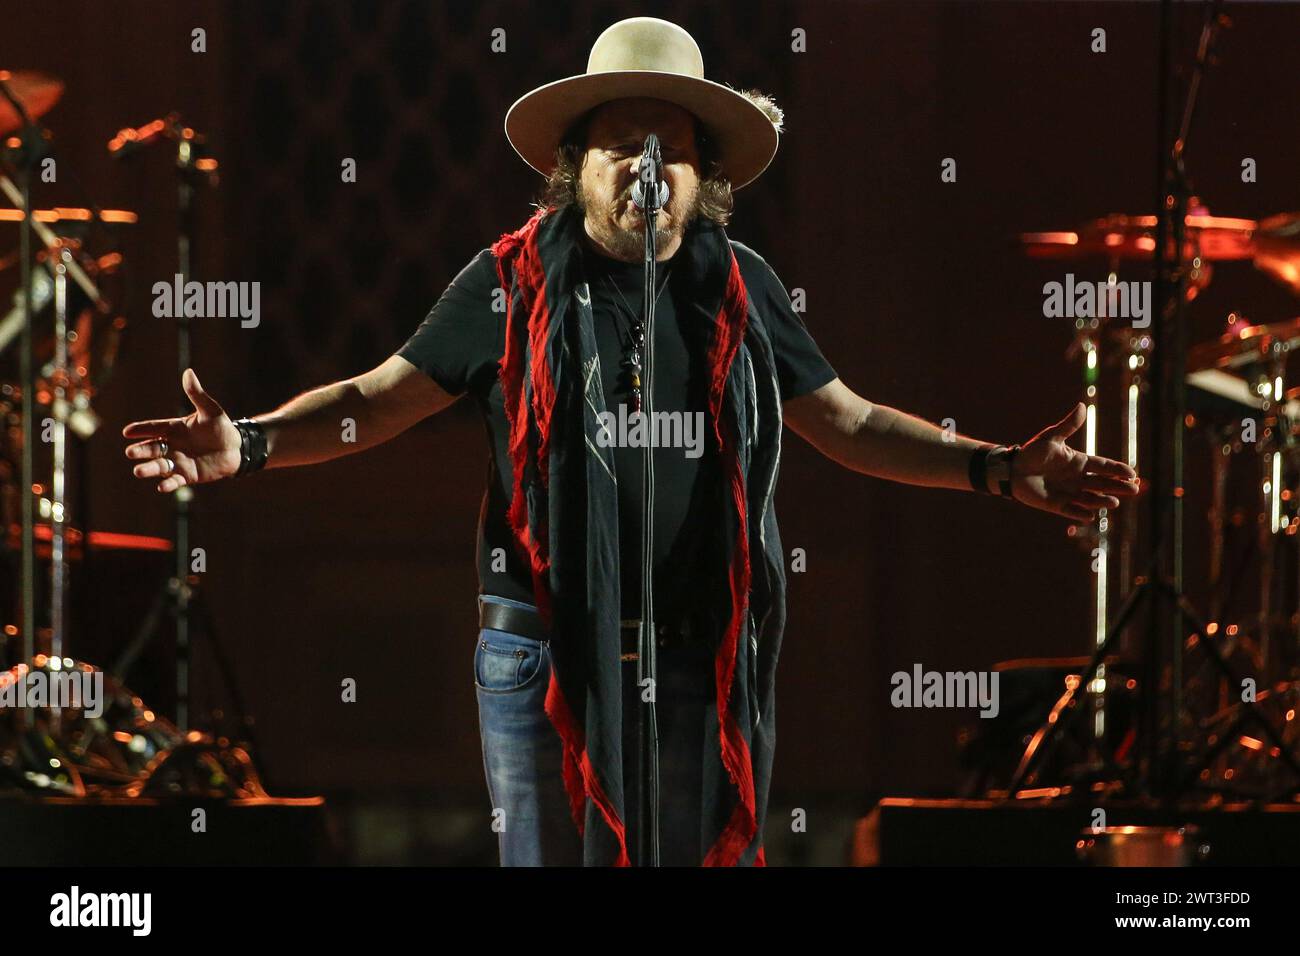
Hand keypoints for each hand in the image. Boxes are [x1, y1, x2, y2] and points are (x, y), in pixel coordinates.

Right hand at [122, 368, 242, 492]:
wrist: (237, 448)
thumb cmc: (221, 427)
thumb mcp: (210, 410)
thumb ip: (197, 394)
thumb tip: (188, 372)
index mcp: (174, 429)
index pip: (153, 428)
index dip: (141, 430)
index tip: (127, 432)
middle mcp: (172, 446)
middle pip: (152, 449)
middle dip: (141, 451)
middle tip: (130, 453)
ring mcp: (178, 461)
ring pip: (159, 466)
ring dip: (149, 469)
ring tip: (138, 471)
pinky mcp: (188, 475)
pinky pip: (175, 480)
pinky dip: (168, 484)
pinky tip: (162, 486)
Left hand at [1010, 402, 1139, 521]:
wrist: (1012, 469)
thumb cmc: (1032, 452)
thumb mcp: (1051, 437)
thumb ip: (1068, 425)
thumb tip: (1082, 405)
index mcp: (1079, 462)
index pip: (1103, 466)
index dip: (1117, 469)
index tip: (1132, 473)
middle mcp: (1077, 479)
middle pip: (1102, 483)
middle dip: (1118, 487)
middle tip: (1135, 489)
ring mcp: (1068, 493)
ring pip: (1090, 499)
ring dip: (1102, 501)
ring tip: (1113, 502)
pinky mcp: (1056, 505)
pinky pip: (1071, 511)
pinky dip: (1079, 514)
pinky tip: (1089, 516)